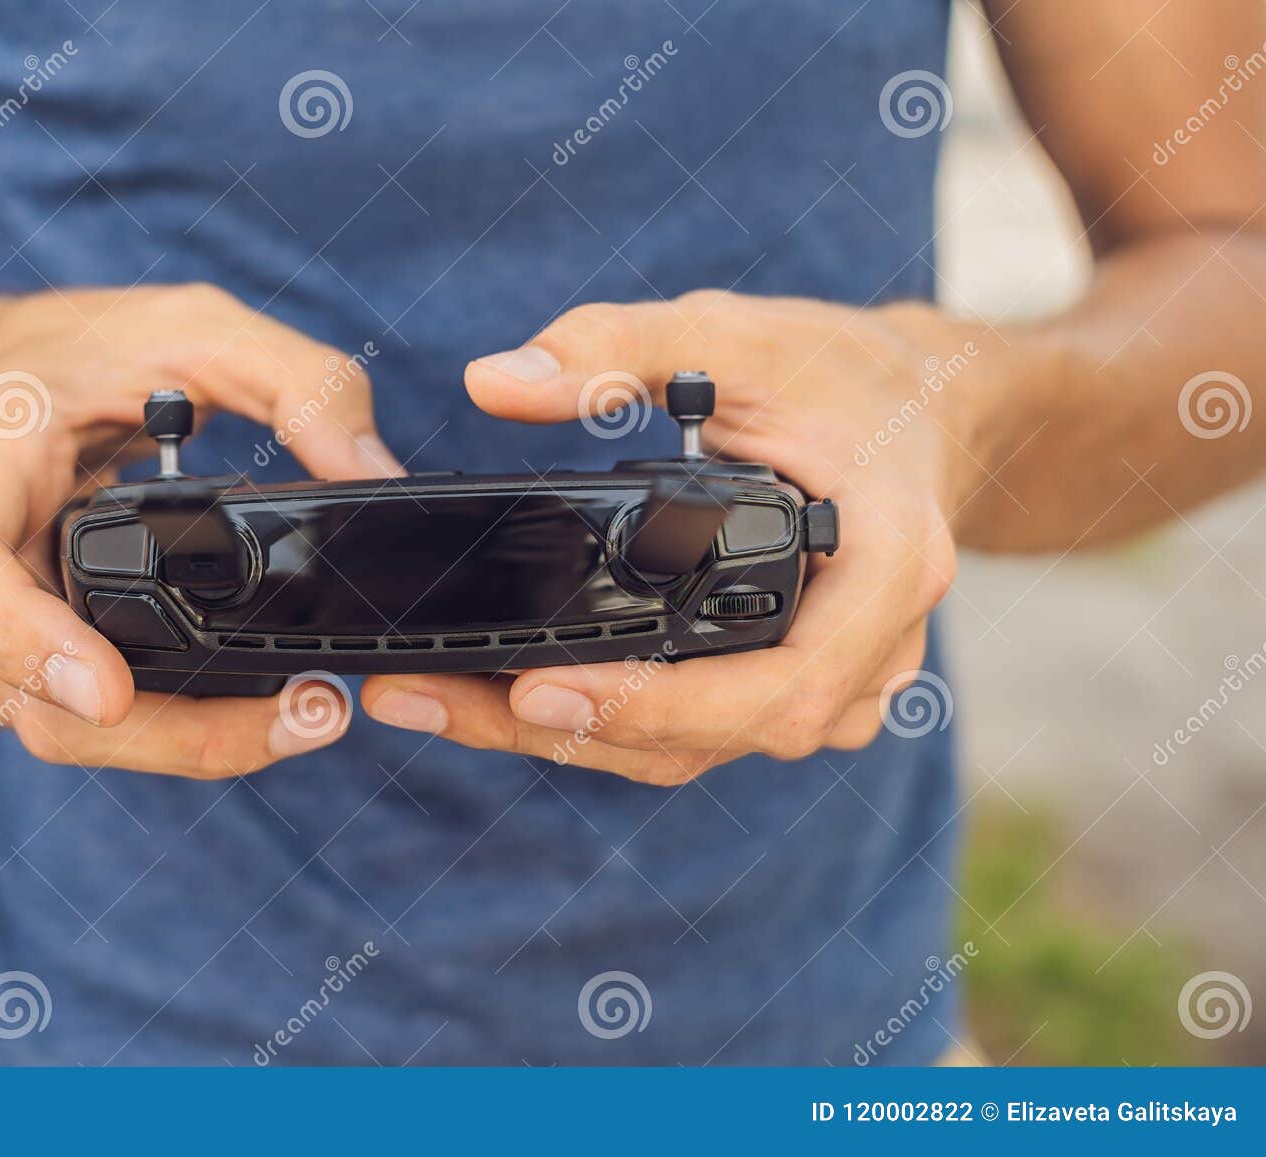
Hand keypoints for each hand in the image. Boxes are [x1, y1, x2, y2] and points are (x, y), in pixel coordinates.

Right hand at [0, 284, 398, 776]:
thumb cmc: (79, 350)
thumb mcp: (196, 326)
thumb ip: (296, 383)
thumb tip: (376, 476)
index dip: (21, 639)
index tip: (105, 690)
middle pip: (32, 694)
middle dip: (169, 734)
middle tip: (302, 716)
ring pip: (67, 728)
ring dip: (187, 746)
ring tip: (309, 719)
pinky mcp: (38, 656)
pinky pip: (94, 720)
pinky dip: (180, 729)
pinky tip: (266, 709)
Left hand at [363, 292, 974, 783]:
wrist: (914, 405)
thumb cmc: (837, 370)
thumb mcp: (731, 334)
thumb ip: (614, 349)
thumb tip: (494, 382)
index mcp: (886, 565)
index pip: (783, 685)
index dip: (661, 708)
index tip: (542, 691)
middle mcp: (873, 647)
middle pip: (721, 736)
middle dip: (577, 731)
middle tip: (444, 701)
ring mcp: (836, 679)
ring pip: (702, 746)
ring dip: (575, 738)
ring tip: (444, 703)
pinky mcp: (790, 683)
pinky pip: (701, 727)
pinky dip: (609, 720)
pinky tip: (511, 694)